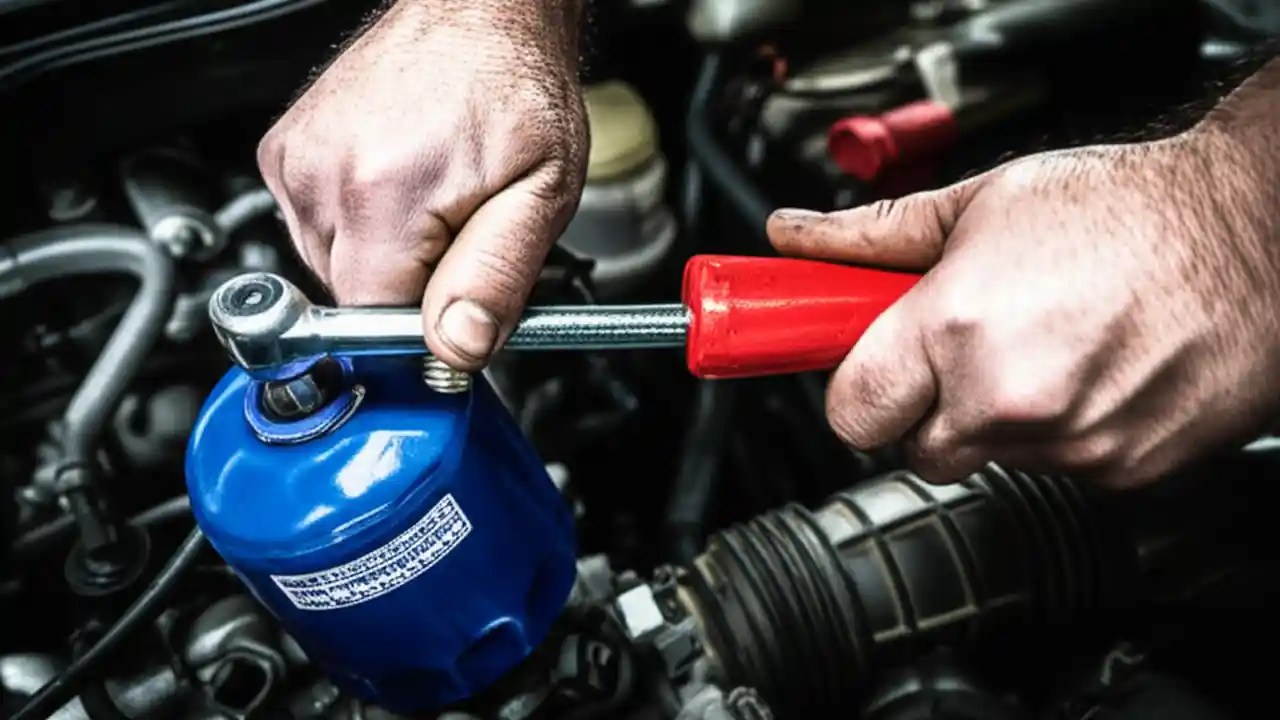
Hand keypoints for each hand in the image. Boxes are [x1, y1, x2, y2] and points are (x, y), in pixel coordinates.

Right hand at [257, 0, 587, 370]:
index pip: (373, 325)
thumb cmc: (516, 86)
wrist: (481, 12)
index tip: (456, 302)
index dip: (421, 328)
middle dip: (410, 287)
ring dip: (384, 255)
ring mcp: (296, 161)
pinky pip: (313, 227)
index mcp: (383, 196)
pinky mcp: (284, 152)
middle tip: (459, 232)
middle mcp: (323, 176)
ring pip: (330, 266)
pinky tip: (398, 185)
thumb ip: (497, 279)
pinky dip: (357, 224)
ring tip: (431, 201)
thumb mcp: (542, 193)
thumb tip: (455, 350)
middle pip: (351, 300)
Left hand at [767, 127, 1279, 487]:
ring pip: (986, 460)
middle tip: (960, 350)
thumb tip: (794, 236)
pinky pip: (1054, 467)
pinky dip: (1059, 432)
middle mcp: (1006, 398)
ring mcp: (1069, 443)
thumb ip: (870, 236)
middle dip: (923, 407)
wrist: (1253, 232)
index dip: (856, 390)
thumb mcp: (979, 204)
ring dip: (994, 419)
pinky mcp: (1121, 471)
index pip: (850, 414)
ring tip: (1041, 345)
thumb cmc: (1126, 209)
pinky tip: (1088, 371)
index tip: (872, 368)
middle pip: (914, 450)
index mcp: (956, 328)